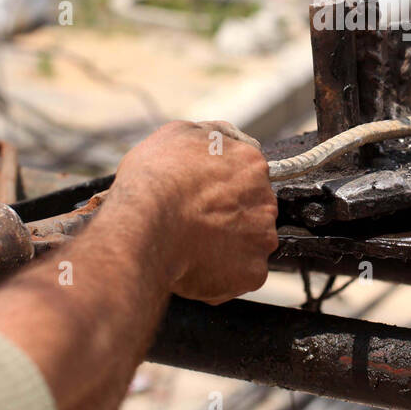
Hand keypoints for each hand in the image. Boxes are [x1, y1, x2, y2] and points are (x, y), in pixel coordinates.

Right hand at [108, 120, 277, 304]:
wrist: (143, 224)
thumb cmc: (155, 179)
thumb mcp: (180, 133)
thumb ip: (213, 133)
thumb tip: (229, 137)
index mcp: (253, 165)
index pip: (247, 178)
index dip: (221, 189)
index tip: (201, 198)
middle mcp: (267, 201)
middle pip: (252, 212)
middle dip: (228, 219)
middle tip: (195, 223)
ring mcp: (262, 239)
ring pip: (248, 245)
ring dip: (227, 247)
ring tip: (192, 245)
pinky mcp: (252, 273)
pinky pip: (240, 276)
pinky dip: (222, 276)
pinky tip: (195, 265)